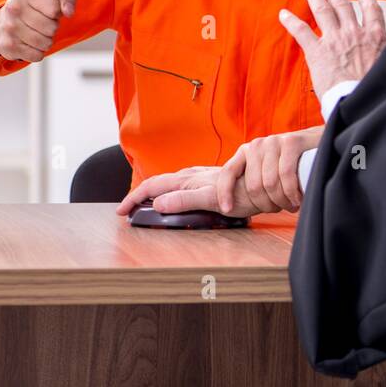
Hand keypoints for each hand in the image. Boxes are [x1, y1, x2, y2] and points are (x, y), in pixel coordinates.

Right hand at [0, 0, 76, 62]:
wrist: (3, 21)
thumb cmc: (33, 7)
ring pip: (46, 43)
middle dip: (52, 28)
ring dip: (46, 41)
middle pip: (51, 28)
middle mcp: (13, 8)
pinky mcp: (8, 46)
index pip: (55, 10)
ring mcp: (9, 28)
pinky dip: (38, 52)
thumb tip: (69, 13)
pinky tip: (29, 43)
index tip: (50, 11)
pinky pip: (37, 55)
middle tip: (43, 24)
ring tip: (37, 33)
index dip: (56, 13)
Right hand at [115, 166, 261, 218]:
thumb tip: (158, 204)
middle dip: (140, 195)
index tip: (122, 211)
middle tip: (127, 209)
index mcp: (186, 179)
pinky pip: (181, 185)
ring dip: (154, 193)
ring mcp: (200, 176)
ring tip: (144, 204)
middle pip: (158, 183)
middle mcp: (191, 175)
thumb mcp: (210, 198)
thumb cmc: (241, 193)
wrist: (263, 183)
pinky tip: (175, 197)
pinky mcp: (209, 180)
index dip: (134, 198)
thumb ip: (184, 200)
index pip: (152, 186)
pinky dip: (169, 192)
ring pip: (169, 183)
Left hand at [214, 128, 323, 214]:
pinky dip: (291, 192)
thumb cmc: (295, 164)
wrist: (323, 143)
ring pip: (270, 184)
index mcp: (247, 152)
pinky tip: (298, 200)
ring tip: (292, 206)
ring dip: (282, 201)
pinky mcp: (291, 142)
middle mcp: (257, 145)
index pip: (228, 172)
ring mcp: (274, 141)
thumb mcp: (270, 169)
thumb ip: (256, 181)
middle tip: (280, 210)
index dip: (224, 193)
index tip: (227, 210)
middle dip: (267, 205)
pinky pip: (286, 175)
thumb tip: (234, 207)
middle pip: (254, 186)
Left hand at [280, 0, 385, 98]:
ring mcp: (335, 40)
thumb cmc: (377, 88)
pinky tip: (283, 14)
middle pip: (343, 6)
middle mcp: (354, 32)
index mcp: (375, 36)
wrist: (361, 99)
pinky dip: (291, 22)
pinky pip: (301, 31)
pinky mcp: (317, 52)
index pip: (372, 11)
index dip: (367, 0)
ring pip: (323, 11)